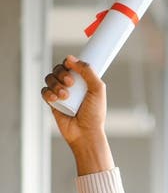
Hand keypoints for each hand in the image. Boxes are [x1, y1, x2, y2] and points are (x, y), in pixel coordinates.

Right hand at [41, 56, 113, 174]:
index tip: (70, 65)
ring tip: (65, 95)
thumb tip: (71, 58)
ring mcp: (60, 94)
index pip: (70, 64)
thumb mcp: (97, 90)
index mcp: (82, 81)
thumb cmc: (94, 114)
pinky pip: (44, 92)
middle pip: (58, 69)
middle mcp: (70, 86)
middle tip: (70, 83)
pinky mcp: (53, 103)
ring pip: (50, 78)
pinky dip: (48, 93)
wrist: (86, 133)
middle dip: (61, 73)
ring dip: (55, 84)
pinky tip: (55, 98)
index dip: (68, 62)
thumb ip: (88, 72)